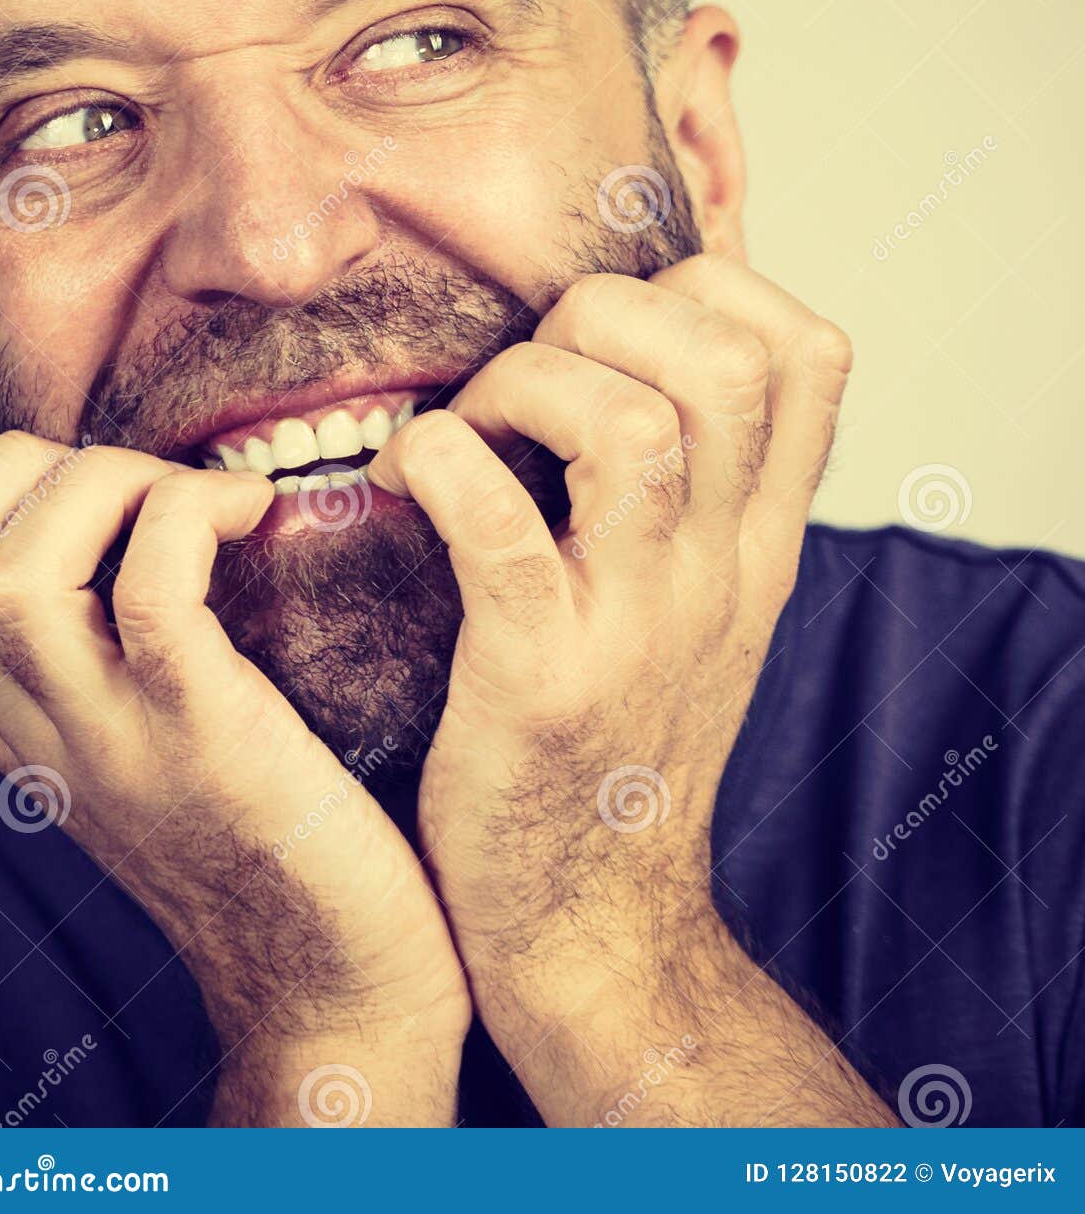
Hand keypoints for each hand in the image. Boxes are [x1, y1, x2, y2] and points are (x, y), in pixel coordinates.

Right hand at [0, 436, 468, 1125]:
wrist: (338, 981)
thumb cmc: (268, 831)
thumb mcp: (140, 738)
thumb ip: (95, 652)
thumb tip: (109, 517)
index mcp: (20, 728)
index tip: (65, 484)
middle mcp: (42, 734)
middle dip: (9, 469)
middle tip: (128, 479)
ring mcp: (116, 741)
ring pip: (9, 578)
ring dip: (99, 483)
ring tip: (188, 494)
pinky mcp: (211, 740)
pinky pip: (152, 598)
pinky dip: (187, 517)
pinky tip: (251, 514)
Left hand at [368, 256, 887, 1125]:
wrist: (591, 924)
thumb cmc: (621, 742)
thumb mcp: (702, 609)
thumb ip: (698, 491)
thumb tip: (630, 351)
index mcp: (761, 545)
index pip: (811, 355)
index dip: (713, 289)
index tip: (615, 323)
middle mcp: (721, 574)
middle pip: (723, 363)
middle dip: (602, 317)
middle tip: (524, 371)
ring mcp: (638, 628)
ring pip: (629, 427)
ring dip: (522, 383)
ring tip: (468, 423)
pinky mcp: (540, 680)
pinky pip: (498, 525)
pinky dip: (439, 462)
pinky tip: (403, 476)